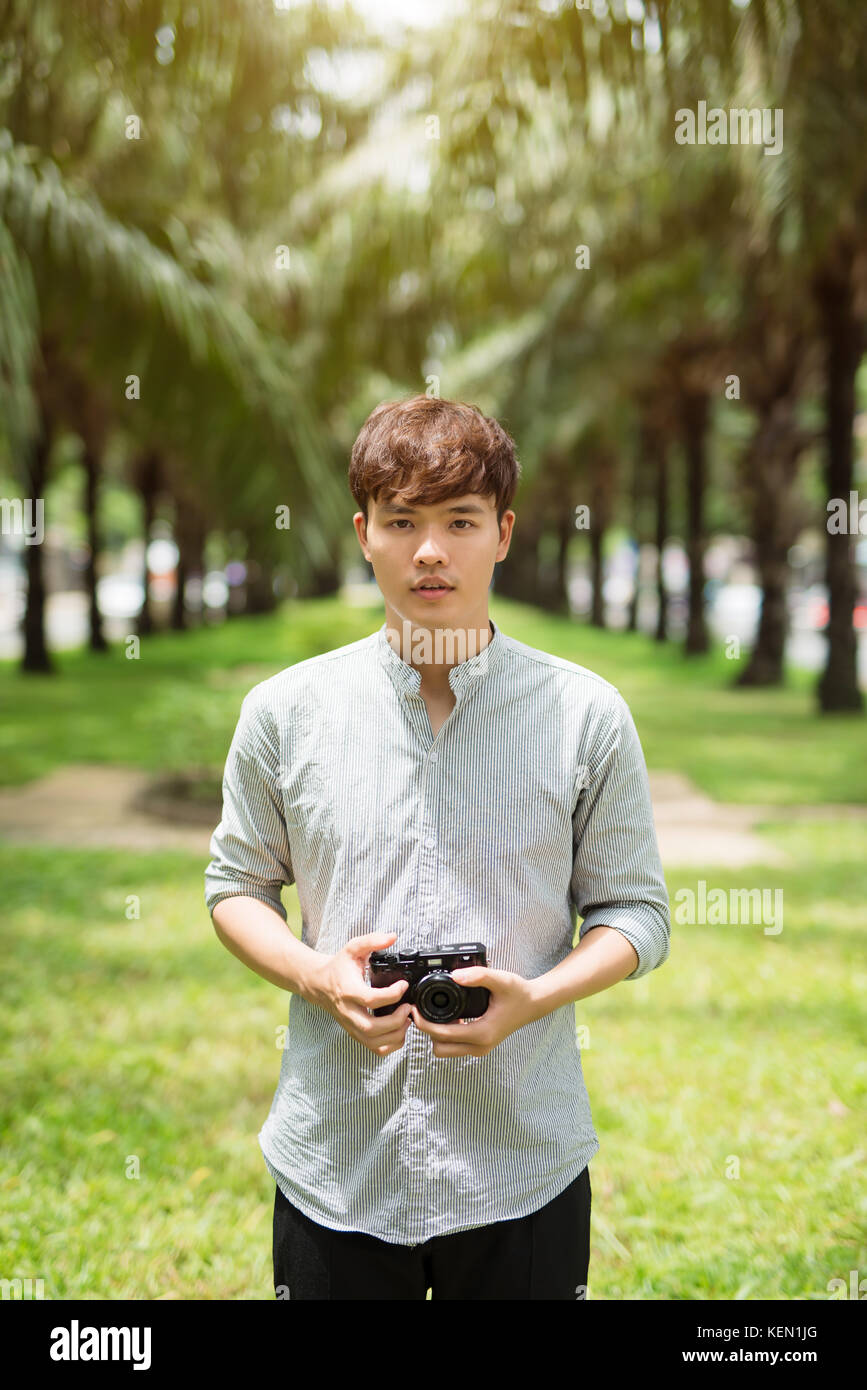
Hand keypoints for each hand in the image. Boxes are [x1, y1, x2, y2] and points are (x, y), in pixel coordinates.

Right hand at [301, 931, 411, 1056]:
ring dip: (395, 1035)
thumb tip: (392, 936)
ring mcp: (351, 1026)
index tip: (404, 985)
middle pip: (372, 1028)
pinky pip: (374, 1048)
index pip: (371, 999)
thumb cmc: (338, 967)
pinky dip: (390, 1044)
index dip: (392, 994)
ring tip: (406, 1019)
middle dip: (396, 1021)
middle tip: (408, 1008)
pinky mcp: (354, 1033)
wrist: (318, 984)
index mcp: (348, 991)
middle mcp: (348, 1012)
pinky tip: (398, 1030)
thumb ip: (372, 940)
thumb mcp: (353, 948)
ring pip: (374, 1042)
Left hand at [409, 966, 538, 1056]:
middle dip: (427, 1031)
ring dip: (436, 1035)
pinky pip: (454, 1047)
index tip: (414, 1010)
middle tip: (422, 1011)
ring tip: (432, 1014)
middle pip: (439, 1048)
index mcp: (482, 1033)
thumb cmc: (518, 993)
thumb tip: (455, 975)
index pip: (442, 1035)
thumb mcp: (500, 980)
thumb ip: (478, 975)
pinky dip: (446, 1036)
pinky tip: (448, 1017)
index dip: (423, 1023)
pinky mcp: (480, 1046)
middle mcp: (480, 1046)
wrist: (534, 1004)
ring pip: (445, 1050)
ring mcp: (480, 1049)